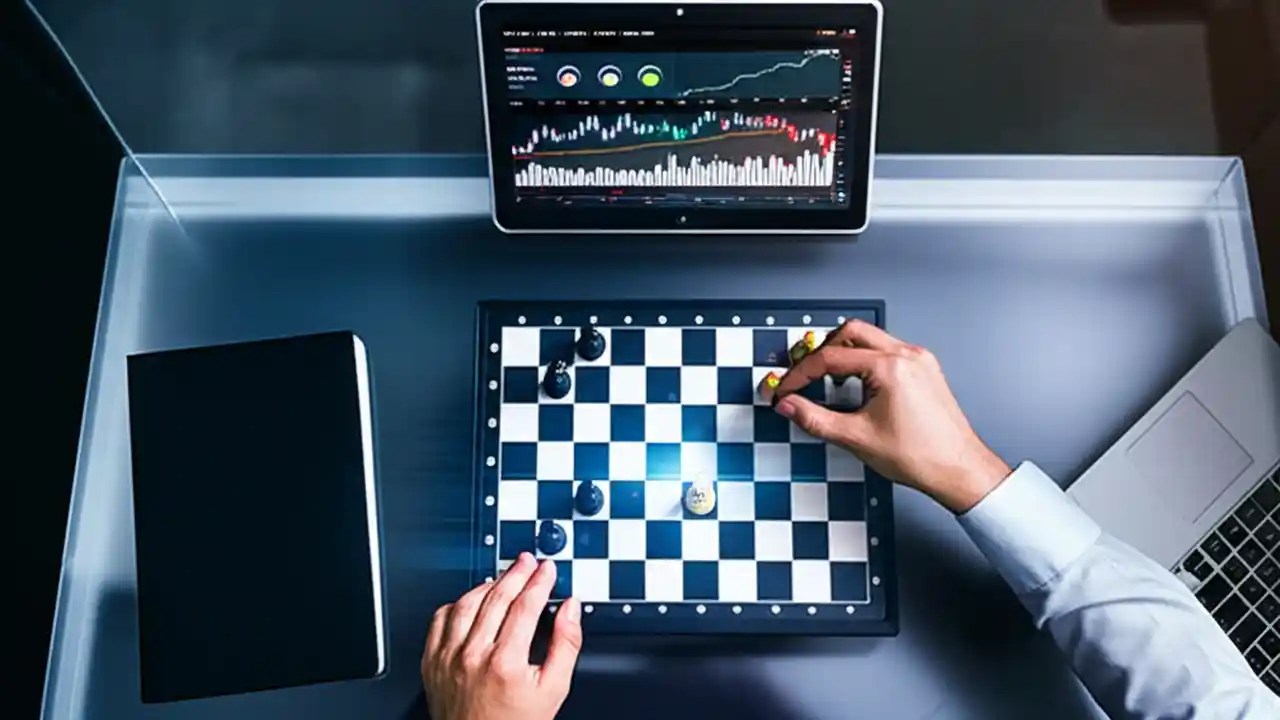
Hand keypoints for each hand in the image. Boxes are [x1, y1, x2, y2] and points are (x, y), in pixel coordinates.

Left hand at [422, 554, 581, 719]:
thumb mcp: (554, 690)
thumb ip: (566, 645)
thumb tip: (570, 608)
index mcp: (505, 662)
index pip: (525, 605)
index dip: (540, 581)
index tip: (547, 570)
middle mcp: (472, 656)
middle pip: (496, 597)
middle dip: (517, 573)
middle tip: (528, 562)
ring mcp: (448, 658)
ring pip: (466, 603)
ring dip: (488, 584)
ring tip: (504, 577)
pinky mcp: (432, 662)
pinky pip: (440, 619)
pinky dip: (457, 603)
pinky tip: (471, 601)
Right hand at [768, 320, 1010, 512]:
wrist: (958, 469)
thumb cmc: (921, 455)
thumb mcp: (856, 438)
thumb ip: (815, 419)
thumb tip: (789, 406)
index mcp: (891, 368)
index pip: (831, 358)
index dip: (800, 374)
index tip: (787, 388)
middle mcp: (907, 356)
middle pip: (850, 333)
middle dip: (822, 352)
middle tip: (805, 375)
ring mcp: (919, 360)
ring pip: (870, 338)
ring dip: (844, 354)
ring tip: (829, 381)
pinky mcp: (924, 369)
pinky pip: (887, 351)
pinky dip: (865, 361)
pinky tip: (858, 385)